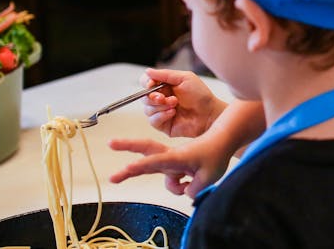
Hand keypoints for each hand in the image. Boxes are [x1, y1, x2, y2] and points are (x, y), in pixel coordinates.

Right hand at [108, 137, 230, 197]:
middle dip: (127, 146)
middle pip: (146, 150)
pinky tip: (195, 179)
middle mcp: (171, 157)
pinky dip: (183, 185)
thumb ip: (193, 189)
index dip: (141, 166)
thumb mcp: (208, 177)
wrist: (223, 141)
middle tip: (110, 143)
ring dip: (175, 185)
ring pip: (162, 175)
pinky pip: (174, 182)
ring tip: (196, 178)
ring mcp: (171, 160)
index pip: (156, 161)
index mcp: (177, 156)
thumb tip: (184, 192)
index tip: (127, 168)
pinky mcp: (174, 165)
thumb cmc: (215, 154)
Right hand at [140, 68, 225, 137]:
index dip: (145, 82)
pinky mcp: (163, 125)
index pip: (146, 82)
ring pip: (147, 109)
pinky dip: (162, 115)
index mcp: (164, 86)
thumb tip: (147, 71)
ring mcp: (161, 112)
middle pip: (144, 97)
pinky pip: (153, 121)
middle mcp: (161, 99)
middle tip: (164, 98)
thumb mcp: (185, 78)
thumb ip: (165, 75)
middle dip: (153, 97)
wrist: (210, 113)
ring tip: (175, 104)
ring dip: (161, 106)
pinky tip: (173, 112)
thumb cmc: (200, 95)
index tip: (151, 84)